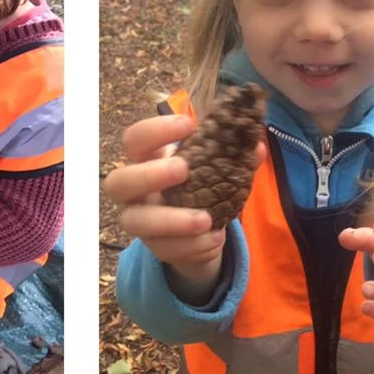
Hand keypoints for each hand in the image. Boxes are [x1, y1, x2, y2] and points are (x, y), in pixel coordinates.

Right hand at [103, 113, 264, 298]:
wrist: (201, 233)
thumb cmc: (202, 188)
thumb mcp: (216, 168)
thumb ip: (234, 156)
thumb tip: (256, 147)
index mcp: (147, 162)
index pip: (135, 140)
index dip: (154, 131)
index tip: (188, 124)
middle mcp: (135, 192)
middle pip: (117, 182)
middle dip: (148, 175)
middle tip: (182, 170)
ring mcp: (141, 222)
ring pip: (136, 222)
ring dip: (171, 220)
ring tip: (205, 220)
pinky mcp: (155, 248)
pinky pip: (166, 249)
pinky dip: (193, 245)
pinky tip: (215, 237)